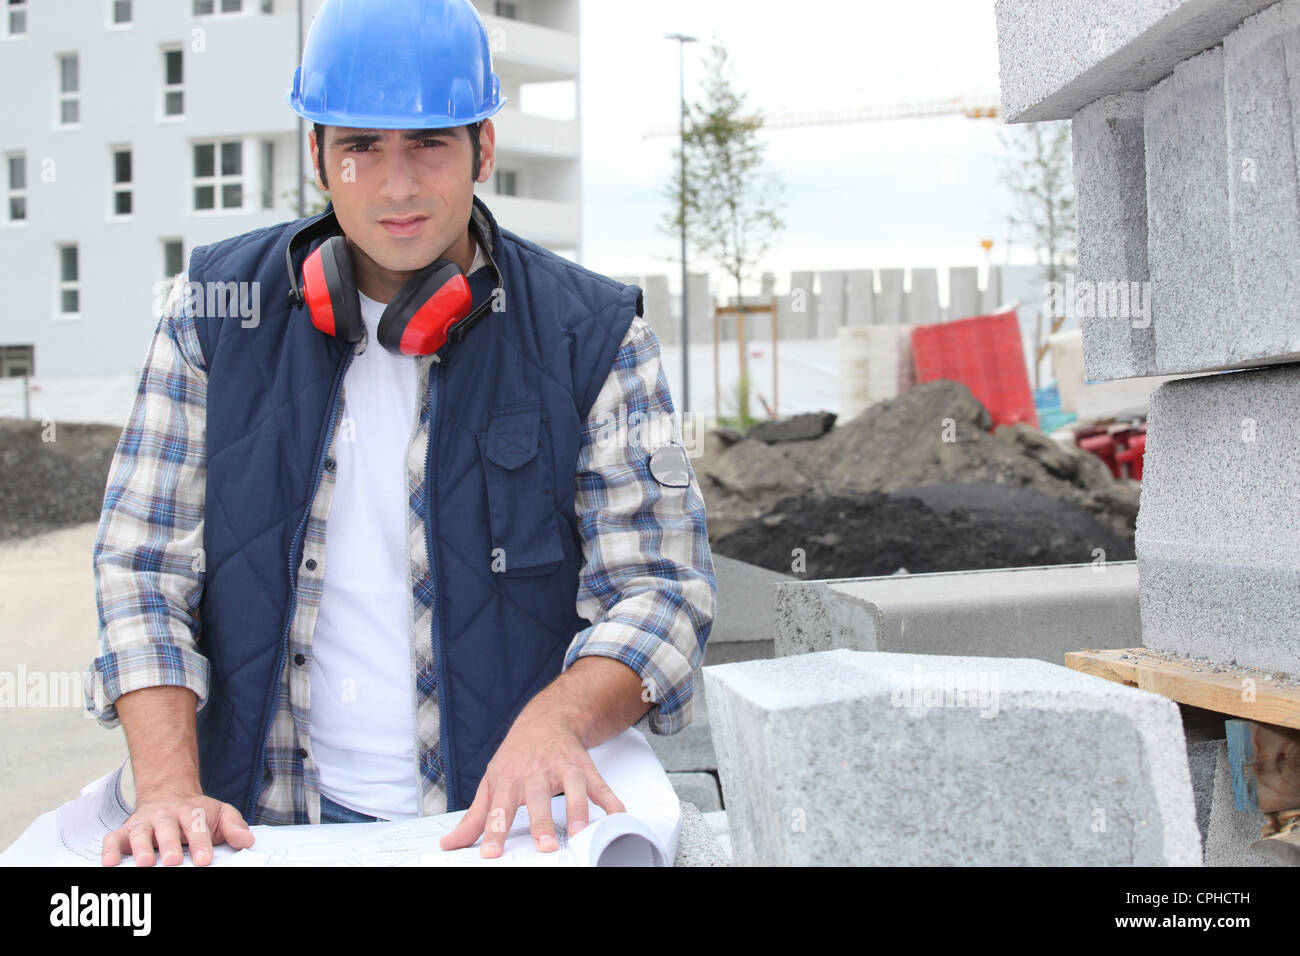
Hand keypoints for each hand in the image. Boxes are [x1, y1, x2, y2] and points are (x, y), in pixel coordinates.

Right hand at [100, 789, 254, 866]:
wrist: (170, 794)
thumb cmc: (196, 812)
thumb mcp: (220, 813)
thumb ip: (233, 826)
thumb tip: (247, 840)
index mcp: (191, 812)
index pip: (197, 827)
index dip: (201, 843)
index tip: (204, 860)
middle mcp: (166, 816)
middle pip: (167, 829)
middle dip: (170, 845)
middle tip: (173, 861)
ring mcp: (144, 823)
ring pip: (140, 833)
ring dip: (141, 848)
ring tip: (145, 863)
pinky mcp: (125, 830)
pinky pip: (113, 838)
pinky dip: (109, 849)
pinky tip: (110, 863)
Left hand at [438, 714, 624, 857]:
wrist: (546, 719)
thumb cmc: (516, 756)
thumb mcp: (491, 781)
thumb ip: (474, 816)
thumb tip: (449, 844)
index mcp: (508, 779)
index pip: (498, 809)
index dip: (494, 832)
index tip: (491, 854)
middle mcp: (535, 772)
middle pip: (538, 797)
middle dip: (541, 822)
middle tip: (545, 847)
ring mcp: (562, 768)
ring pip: (572, 787)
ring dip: (577, 810)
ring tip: (580, 834)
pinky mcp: (584, 767)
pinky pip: (599, 784)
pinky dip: (611, 799)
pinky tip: (618, 815)